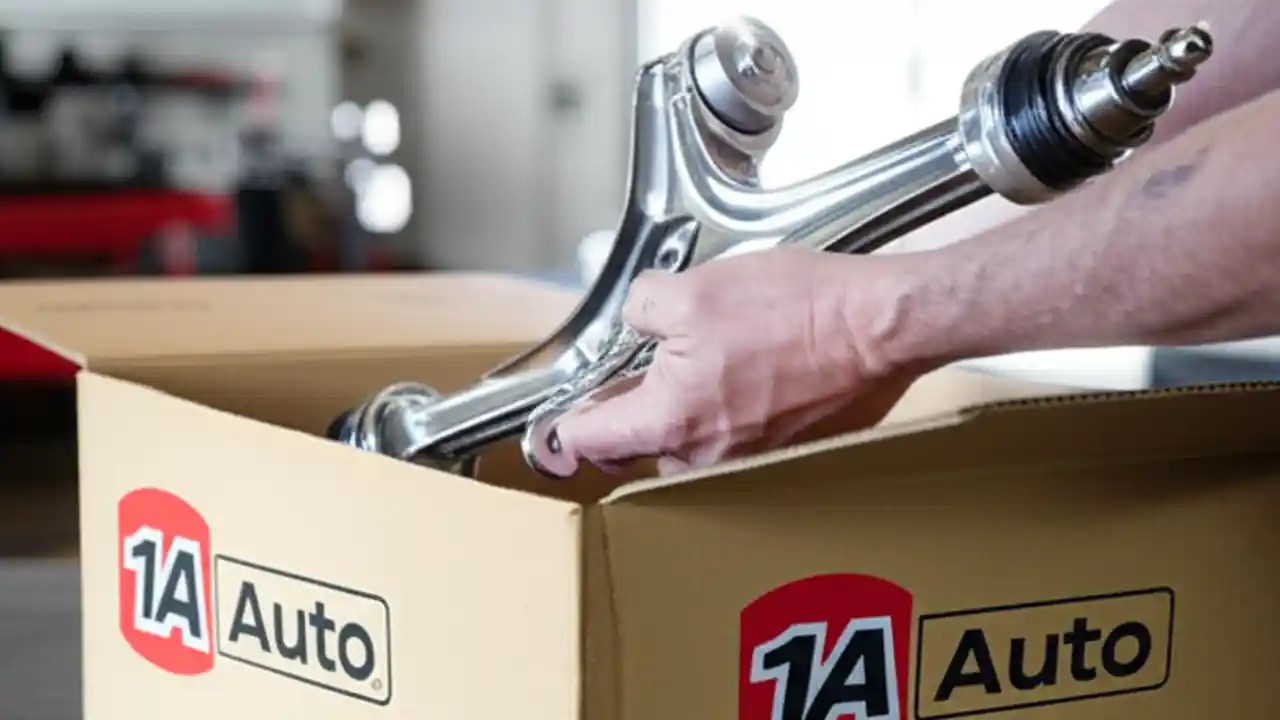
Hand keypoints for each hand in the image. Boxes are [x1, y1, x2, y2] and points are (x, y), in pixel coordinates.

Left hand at [545, 246, 924, 475]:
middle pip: (636, 442)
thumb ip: (640, 307)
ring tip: (715, 353)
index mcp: (670, 423)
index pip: (587, 440)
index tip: (560, 412)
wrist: (878, 327)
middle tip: (650, 356)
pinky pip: (732, 436)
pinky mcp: (781, 455)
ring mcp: (745, 463)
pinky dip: (730, 406)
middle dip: (633, 402)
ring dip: (686, 403)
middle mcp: (704, 458)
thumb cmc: (799, 312)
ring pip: (686, 438)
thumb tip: (635, 317)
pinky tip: (751, 366)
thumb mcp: (693, 288)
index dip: (566, 419)